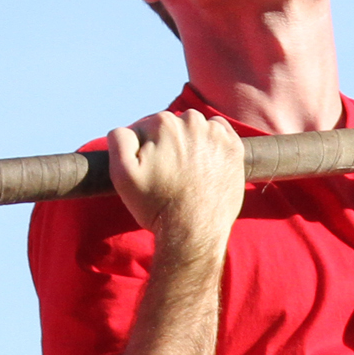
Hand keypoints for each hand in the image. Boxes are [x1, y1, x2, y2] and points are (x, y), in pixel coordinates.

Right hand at [106, 109, 244, 250]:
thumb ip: (119, 139)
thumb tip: (129, 128)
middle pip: (174, 127)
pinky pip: (221, 134)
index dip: (145, 151)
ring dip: (192, 145)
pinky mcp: (235, 149)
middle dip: (169, 146)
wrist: (193, 232)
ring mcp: (217, 135)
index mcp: (163, 123)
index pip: (148, 128)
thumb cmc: (156, 206)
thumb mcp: (122, 174)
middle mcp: (192, 122)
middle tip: (170, 176)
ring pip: (197, 130)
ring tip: (188, 174)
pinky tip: (206, 167)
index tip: (151, 171)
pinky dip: (214, 145)